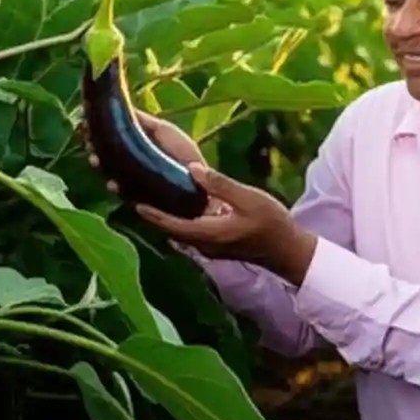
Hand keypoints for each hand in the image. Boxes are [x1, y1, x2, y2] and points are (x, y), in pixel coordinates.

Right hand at [80, 109, 227, 215]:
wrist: (204, 183)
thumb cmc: (186, 156)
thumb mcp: (165, 131)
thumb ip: (145, 121)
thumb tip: (125, 106)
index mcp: (136, 146)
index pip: (110, 139)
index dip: (97, 134)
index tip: (86, 126)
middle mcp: (131, 165)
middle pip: (105, 157)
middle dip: (95, 150)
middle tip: (89, 145)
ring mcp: (133, 183)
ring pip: (109, 174)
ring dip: (101, 168)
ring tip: (96, 161)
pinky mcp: (139, 199)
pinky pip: (122, 194)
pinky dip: (116, 188)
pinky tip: (113, 183)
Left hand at [133, 161, 318, 285]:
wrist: (287, 250)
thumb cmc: (271, 223)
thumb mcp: (249, 199)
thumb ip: (220, 185)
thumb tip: (192, 169)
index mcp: (209, 234)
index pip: (172, 225)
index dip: (152, 214)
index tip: (133, 201)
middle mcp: (204, 244)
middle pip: (169, 229)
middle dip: (150, 214)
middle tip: (132, 195)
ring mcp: (209, 246)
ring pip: (177, 231)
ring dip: (161, 217)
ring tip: (145, 197)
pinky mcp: (214, 244)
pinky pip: (188, 231)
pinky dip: (176, 219)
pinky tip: (174, 204)